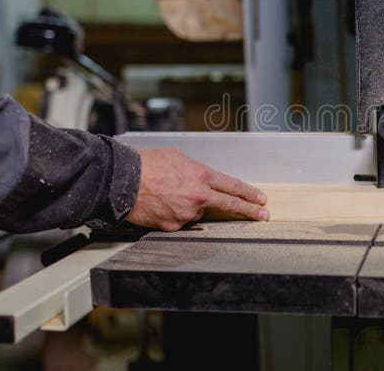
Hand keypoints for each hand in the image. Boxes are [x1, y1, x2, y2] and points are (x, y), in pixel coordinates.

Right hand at [126, 147, 267, 230]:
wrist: (121, 181)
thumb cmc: (145, 165)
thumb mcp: (177, 157)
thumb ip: (195, 171)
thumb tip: (201, 179)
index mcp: (200, 175)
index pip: (232, 186)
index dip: (249, 193)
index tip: (260, 199)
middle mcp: (197, 195)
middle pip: (229, 204)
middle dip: (249, 210)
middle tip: (262, 215)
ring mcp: (186, 213)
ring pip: (198, 212)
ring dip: (191, 205)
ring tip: (170, 195)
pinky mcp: (173, 226)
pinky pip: (181, 220)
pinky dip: (176, 213)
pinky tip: (163, 204)